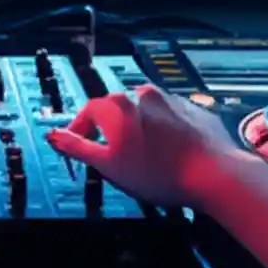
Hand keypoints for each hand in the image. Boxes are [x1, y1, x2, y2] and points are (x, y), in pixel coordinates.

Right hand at [47, 85, 252, 208]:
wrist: (213, 173)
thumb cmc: (157, 172)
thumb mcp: (108, 166)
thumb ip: (77, 148)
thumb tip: (53, 136)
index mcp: (117, 106)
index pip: (87, 112)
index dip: (79, 130)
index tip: (78, 146)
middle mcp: (142, 94)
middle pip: (116, 111)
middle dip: (111, 131)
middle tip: (112, 157)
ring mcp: (171, 100)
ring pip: (144, 114)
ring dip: (139, 130)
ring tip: (144, 158)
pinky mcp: (194, 111)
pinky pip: (171, 119)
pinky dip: (165, 132)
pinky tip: (169, 154)